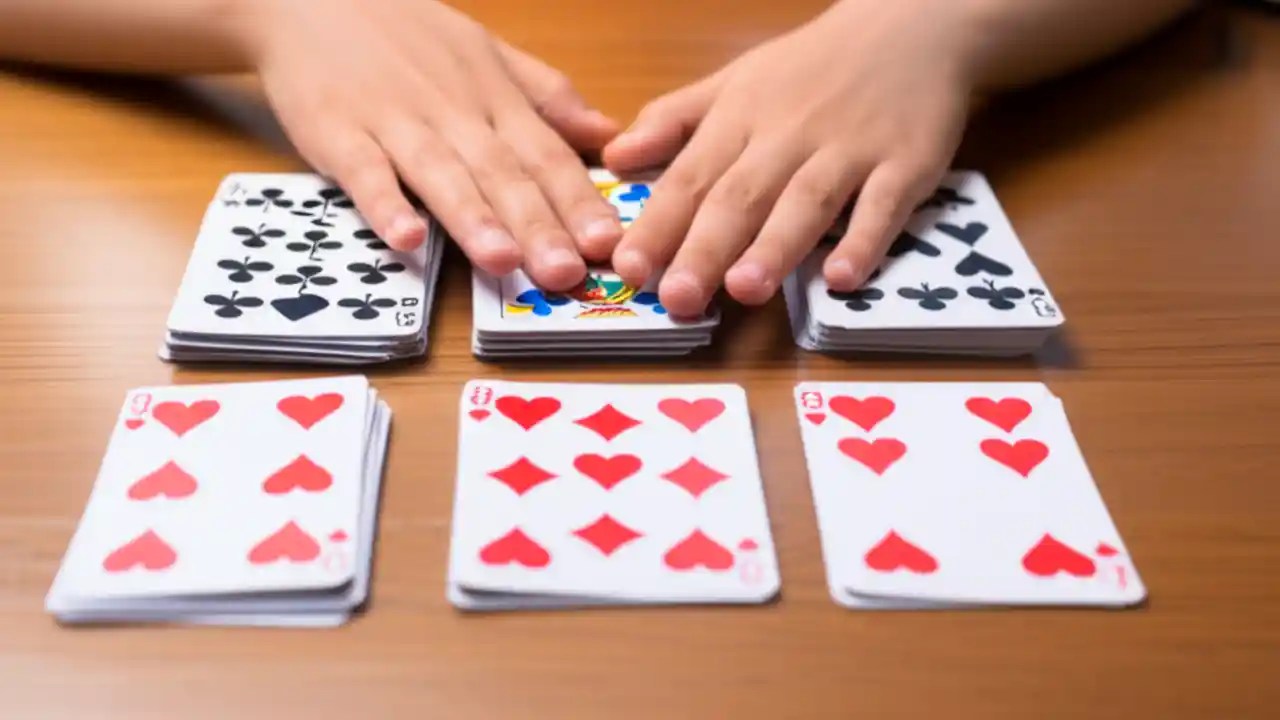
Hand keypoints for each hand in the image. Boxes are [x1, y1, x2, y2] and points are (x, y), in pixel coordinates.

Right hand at [246, 0, 622, 289]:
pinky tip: (407, 239)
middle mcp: (453, 112)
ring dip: (474, 220)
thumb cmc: (406, 33)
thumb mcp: (487, 52)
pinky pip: (365, 172)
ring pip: (442, 174)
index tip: (609, 244)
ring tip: (505, 262)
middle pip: (502, 174)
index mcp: (494, 98)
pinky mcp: (339, 131)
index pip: (547, 155)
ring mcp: (395, 122)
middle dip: (539, 225)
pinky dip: (385, 204)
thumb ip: (547, 97)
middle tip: (567, 273)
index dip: (579, 201)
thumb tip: (608, 134)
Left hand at [603, 0, 971, 314]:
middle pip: (742, 195)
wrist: (912, 24)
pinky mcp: (907, 163)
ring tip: (744, 290)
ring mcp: (851, 149)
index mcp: (741, 116)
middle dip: (706, 248)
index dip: (659, 224)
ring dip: (775, 246)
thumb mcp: (735, 81)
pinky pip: (885, 205)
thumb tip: (614, 159)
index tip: (628, 269)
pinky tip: (841, 279)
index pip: (691, 176)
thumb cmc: (813, 67)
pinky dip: (864, 240)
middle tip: (677, 298)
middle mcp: (790, 134)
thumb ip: (674, 121)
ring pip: (807, 200)